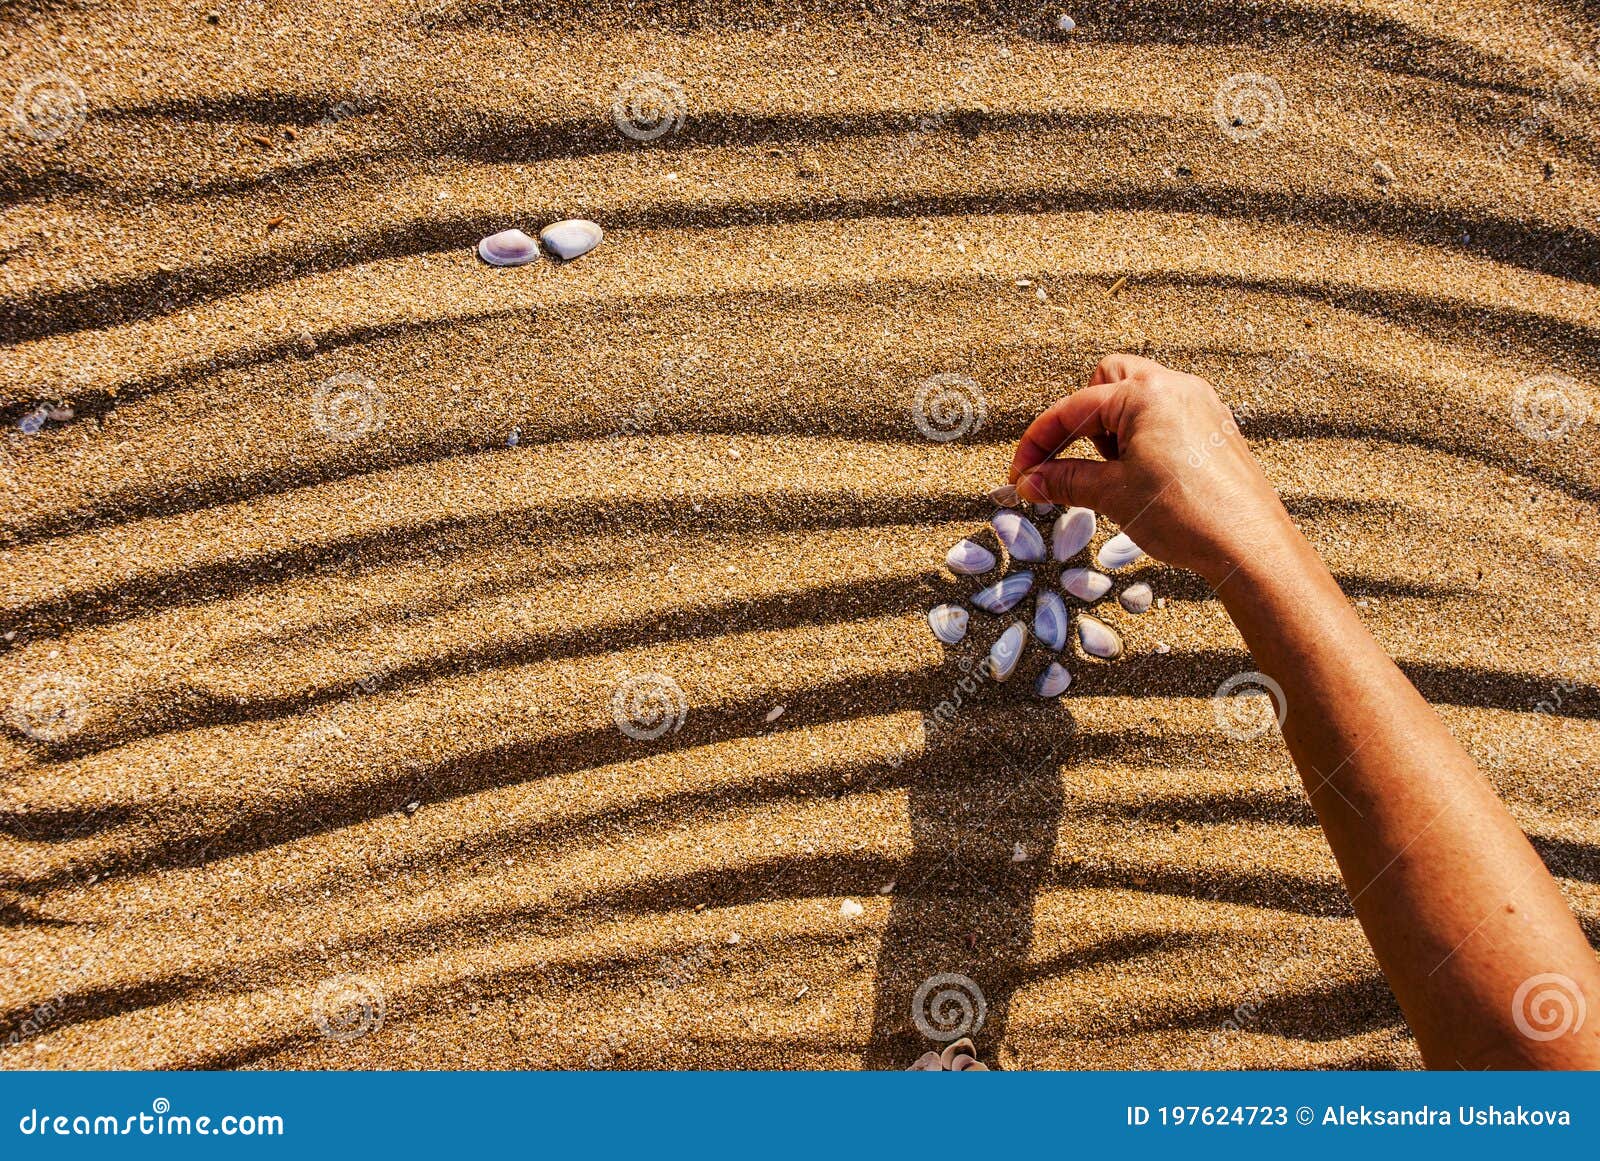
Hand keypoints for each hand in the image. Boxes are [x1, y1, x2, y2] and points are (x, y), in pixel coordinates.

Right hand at [1009, 354, 1296, 583]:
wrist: (1248, 545)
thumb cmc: (1188, 514)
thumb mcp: (1112, 495)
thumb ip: (1064, 480)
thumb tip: (1031, 480)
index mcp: (1147, 394)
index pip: (1074, 407)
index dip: (1039, 441)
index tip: (1022, 472)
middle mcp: (1177, 387)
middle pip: (1107, 381)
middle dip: (1081, 419)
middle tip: (1076, 461)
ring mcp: (1200, 406)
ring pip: (1138, 398)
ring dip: (1112, 429)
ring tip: (1115, 475)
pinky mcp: (1215, 429)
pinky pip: (1166, 418)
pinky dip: (1141, 439)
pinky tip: (1143, 478)